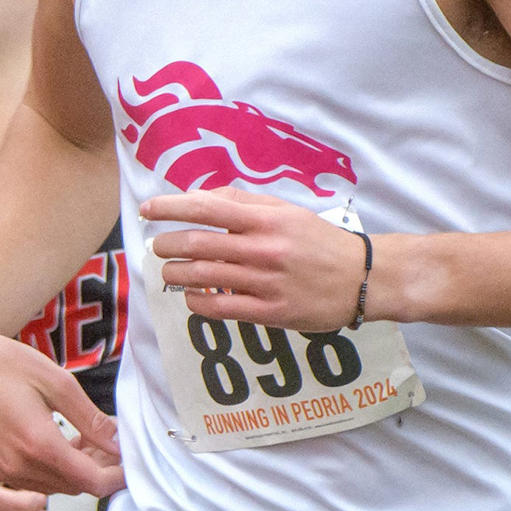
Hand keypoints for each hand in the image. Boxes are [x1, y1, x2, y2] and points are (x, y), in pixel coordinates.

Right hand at [0, 314, 120, 497]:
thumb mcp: (57, 382)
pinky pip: (33, 481)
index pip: (91, 482)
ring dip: (76, 471)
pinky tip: (62, 444)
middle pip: (75, 487)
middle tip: (112, 444)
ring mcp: (2, 471)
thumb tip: (118, 442)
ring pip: (54, 487)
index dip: (116, 477)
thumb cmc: (1, 363)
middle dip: (99, 471)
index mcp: (38, 445)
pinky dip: (54, 470)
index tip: (129, 465)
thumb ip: (91, 418)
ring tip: (89, 441)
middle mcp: (18, 466)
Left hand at [138, 189, 367, 331]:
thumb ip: (246, 203)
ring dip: (176, 273)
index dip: (171, 207)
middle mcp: (263, 249)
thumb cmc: (320, 242)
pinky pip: (220, 308)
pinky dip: (197, 301)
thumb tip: (203, 197)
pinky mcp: (269, 313)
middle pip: (198, 243)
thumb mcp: (287, 211)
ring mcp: (265, 283)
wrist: (362, 279)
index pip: (207, 207)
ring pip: (203, 277)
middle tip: (158, 246)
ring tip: (169, 271)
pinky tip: (191, 296)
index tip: (147, 210)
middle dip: (167, 244)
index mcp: (266, 220)